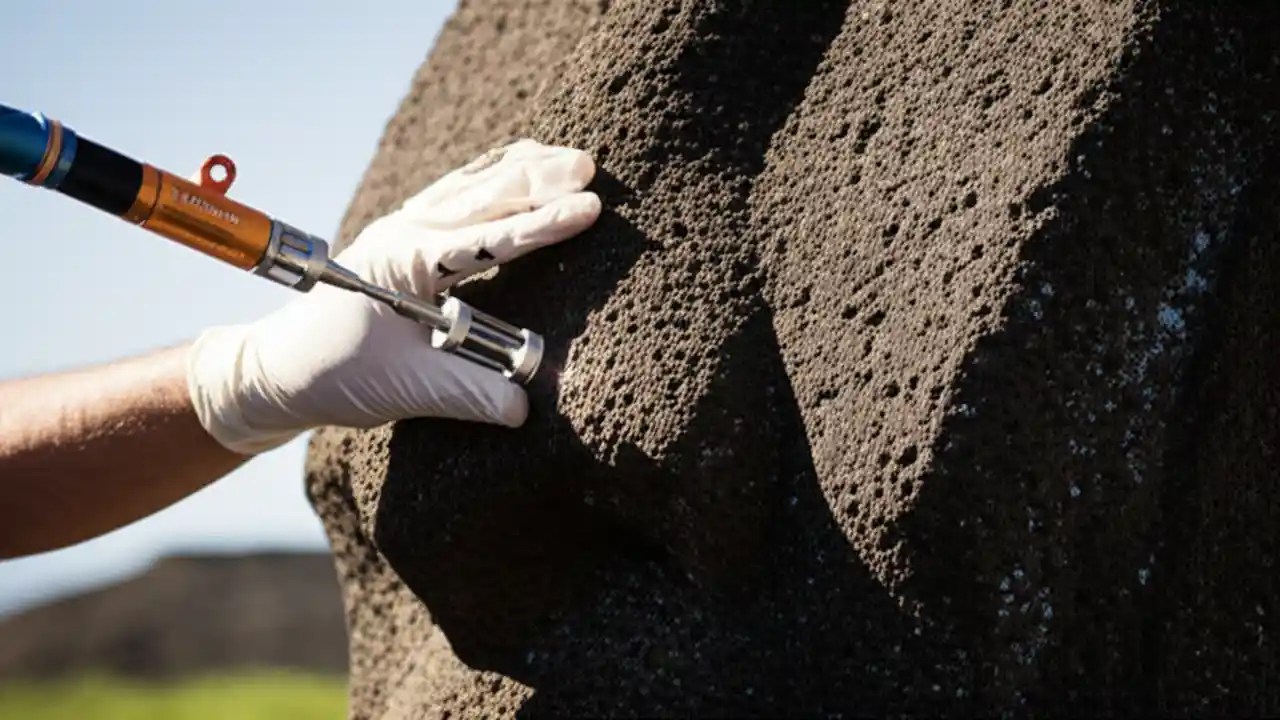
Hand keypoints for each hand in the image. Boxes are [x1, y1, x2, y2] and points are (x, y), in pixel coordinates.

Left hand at [186, 140, 600, 454]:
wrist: (277, 369)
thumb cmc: (331, 372)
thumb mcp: (405, 389)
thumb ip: (470, 396)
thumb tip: (526, 407)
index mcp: (405, 259)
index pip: (489, 237)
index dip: (543, 225)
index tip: (589, 209)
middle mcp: (405, 234)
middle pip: (483, 195)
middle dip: (540, 180)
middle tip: (589, 166)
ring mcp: (403, 232)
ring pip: (471, 187)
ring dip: (521, 172)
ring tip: (568, 158)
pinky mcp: (406, 243)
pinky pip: (456, 197)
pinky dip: (492, 179)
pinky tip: (517, 171)